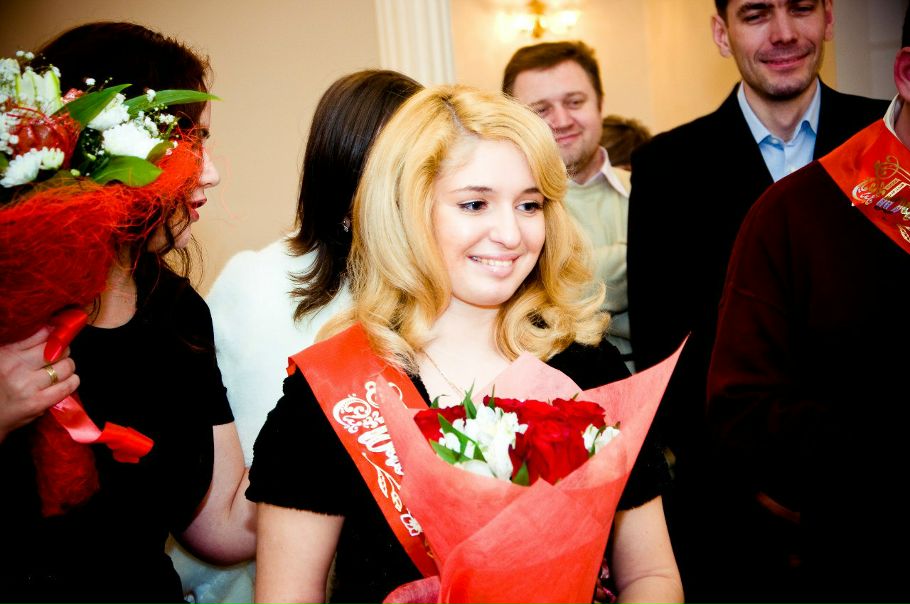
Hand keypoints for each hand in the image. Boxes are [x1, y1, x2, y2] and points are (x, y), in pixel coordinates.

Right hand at [0, 327, 78, 441]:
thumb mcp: (3, 359)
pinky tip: (66, 381)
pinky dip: (72, 381)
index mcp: (7, 353)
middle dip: (63, 350)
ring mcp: (28, 386)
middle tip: (59, 354)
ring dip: (68, 366)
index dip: (55, 333)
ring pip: (66, 366)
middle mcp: (17, 367)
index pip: (41, 334)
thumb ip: (23, 346)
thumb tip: (51, 330)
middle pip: (58, 349)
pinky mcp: (38, 403)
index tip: (59, 333)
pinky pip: (68, 386)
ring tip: (61, 369)